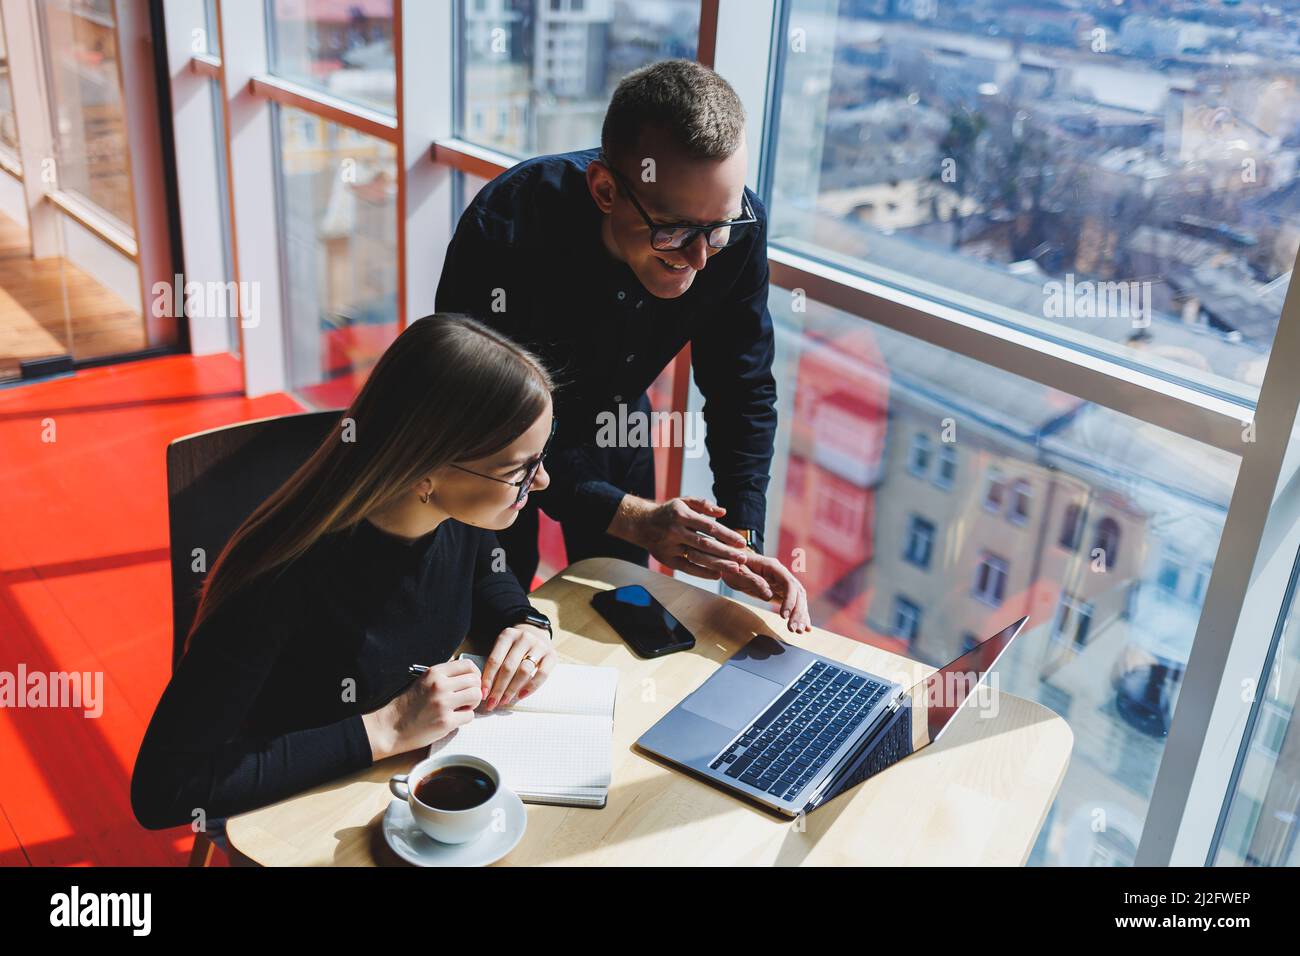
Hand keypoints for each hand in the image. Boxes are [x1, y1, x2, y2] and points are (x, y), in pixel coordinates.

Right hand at [362, 658, 481, 760]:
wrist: (391, 727)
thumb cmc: (407, 706)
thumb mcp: (424, 681)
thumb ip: (444, 676)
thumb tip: (466, 672)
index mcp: (434, 673)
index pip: (468, 665)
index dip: (475, 674)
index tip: (472, 682)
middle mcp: (440, 685)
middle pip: (475, 681)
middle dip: (474, 690)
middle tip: (466, 699)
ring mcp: (443, 703)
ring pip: (476, 696)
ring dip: (472, 703)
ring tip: (461, 708)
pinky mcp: (445, 722)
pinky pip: (470, 716)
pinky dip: (465, 718)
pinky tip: (454, 719)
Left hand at [480, 623, 555, 710]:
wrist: (537, 635)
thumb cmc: (515, 648)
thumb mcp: (503, 649)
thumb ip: (496, 665)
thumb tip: (486, 691)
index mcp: (508, 635)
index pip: (494, 660)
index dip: (488, 679)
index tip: (483, 694)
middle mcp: (524, 638)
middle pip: (508, 667)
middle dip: (499, 688)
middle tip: (492, 703)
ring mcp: (539, 646)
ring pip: (524, 671)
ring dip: (512, 689)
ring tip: (505, 700)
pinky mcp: (551, 655)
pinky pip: (542, 674)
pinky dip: (531, 687)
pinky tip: (521, 695)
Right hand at [609, 495, 751, 580]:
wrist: (642, 523)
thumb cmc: (668, 512)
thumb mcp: (683, 501)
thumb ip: (703, 504)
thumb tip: (722, 512)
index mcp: (681, 515)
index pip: (709, 526)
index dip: (726, 535)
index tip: (741, 542)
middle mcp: (675, 531)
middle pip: (705, 544)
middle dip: (726, 552)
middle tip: (743, 558)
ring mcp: (670, 546)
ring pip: (697, 557)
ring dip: (717, 564)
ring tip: (735, 568)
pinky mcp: (667, 559)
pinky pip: (687, 568)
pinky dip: (702, 572)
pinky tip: (717, 574)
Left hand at [718, 553, 811, 632]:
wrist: (731, 562)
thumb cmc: (733, 565)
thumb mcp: (738, 572)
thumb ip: (752, 581)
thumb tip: (768, 594)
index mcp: (773, 567)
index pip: (788, 583)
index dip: (789, 600)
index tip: (784, 616)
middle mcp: (781, 574)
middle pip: (797, 593)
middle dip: (797, 612)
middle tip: (793, 629)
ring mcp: (782, 583)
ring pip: (798, 599)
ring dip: (800, 615)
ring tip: (799, 631)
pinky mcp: (780, 591)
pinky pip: (793, 603)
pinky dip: (799, 614)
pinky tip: (805, 626)